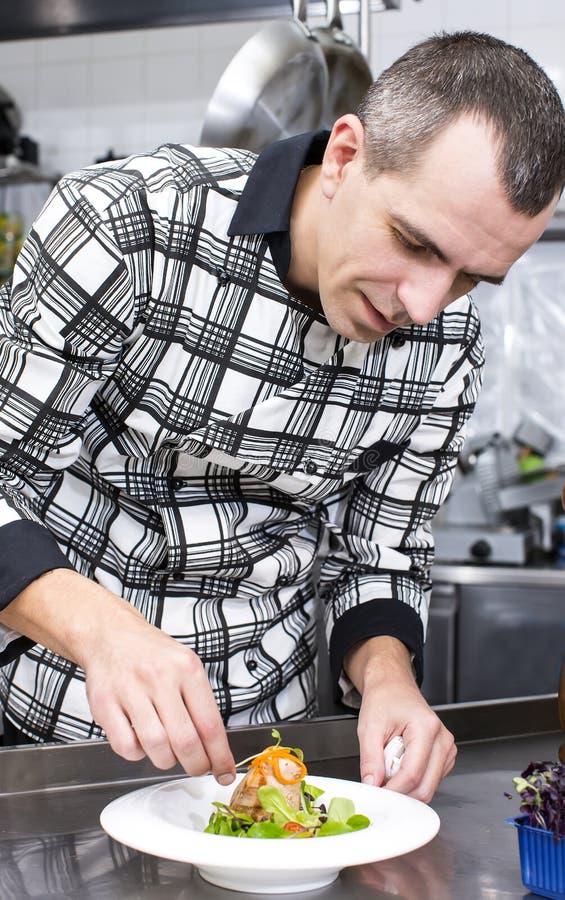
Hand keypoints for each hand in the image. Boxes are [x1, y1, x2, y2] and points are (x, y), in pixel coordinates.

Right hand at [82, 600, 235, 783]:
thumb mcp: (185, 664)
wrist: (111, 634)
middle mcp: (159, 677)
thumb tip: (215, 746)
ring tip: (168, 753)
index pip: (210, 724)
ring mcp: (130, 690)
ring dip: (166, 760)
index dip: (220, 756)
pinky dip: (137, 753)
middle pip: (185, 740)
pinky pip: (126, 746)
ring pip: (156, 746)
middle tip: (198, 769)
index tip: (225, 772)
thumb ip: (200, 701)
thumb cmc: (152, 654)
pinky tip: (141, 741)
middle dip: (196, 765)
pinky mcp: (104, 703)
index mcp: (186, 668)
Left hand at [344, 636, 455, 801]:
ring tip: (391, 761)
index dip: (393, 790)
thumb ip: (370, 759)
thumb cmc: (385, 700)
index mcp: (426, 727)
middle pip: (425, 786)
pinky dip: (412, 781)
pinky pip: (429, 782)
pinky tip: (401, 762)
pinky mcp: (446, 757)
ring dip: (405, 785)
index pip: (412, 774)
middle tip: (379, 781)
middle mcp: (443, 739)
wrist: (394, 687)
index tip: (377, 795)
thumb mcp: (369, 727)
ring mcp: (447, 749)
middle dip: (400, 791)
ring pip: (428, 787)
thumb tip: (372, 785)